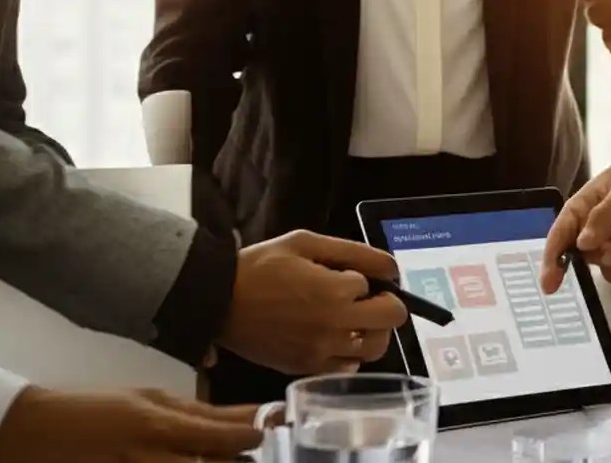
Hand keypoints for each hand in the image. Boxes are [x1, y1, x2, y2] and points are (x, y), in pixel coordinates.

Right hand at [0, 387, 260, 462]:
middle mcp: (149, 456)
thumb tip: (249, 415)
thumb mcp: (149, 399)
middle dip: (238, 459)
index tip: (271, 430)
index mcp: (158, 424)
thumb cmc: (97, 410)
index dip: (254, 435)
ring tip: (226, 458)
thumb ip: (200, 411)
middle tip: (260, 453)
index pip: (223, 435)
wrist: (33, 434)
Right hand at [219, 230, 407, 374]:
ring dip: (370, 330)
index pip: (379, 286)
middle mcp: (336, 325)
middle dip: (383, 304)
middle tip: (360, 298)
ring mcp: (323, 351)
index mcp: (336, 291)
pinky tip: (332, 337)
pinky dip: (349, 352)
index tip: (343, 275)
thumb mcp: (305, 243)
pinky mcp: (308, 368)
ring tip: (348, 318)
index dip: (363, 278)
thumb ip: (355, 252)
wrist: (218, 301)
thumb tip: (393, 268)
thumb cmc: (260, 266)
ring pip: (375, 347)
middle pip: (392, 319)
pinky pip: (349, 366)